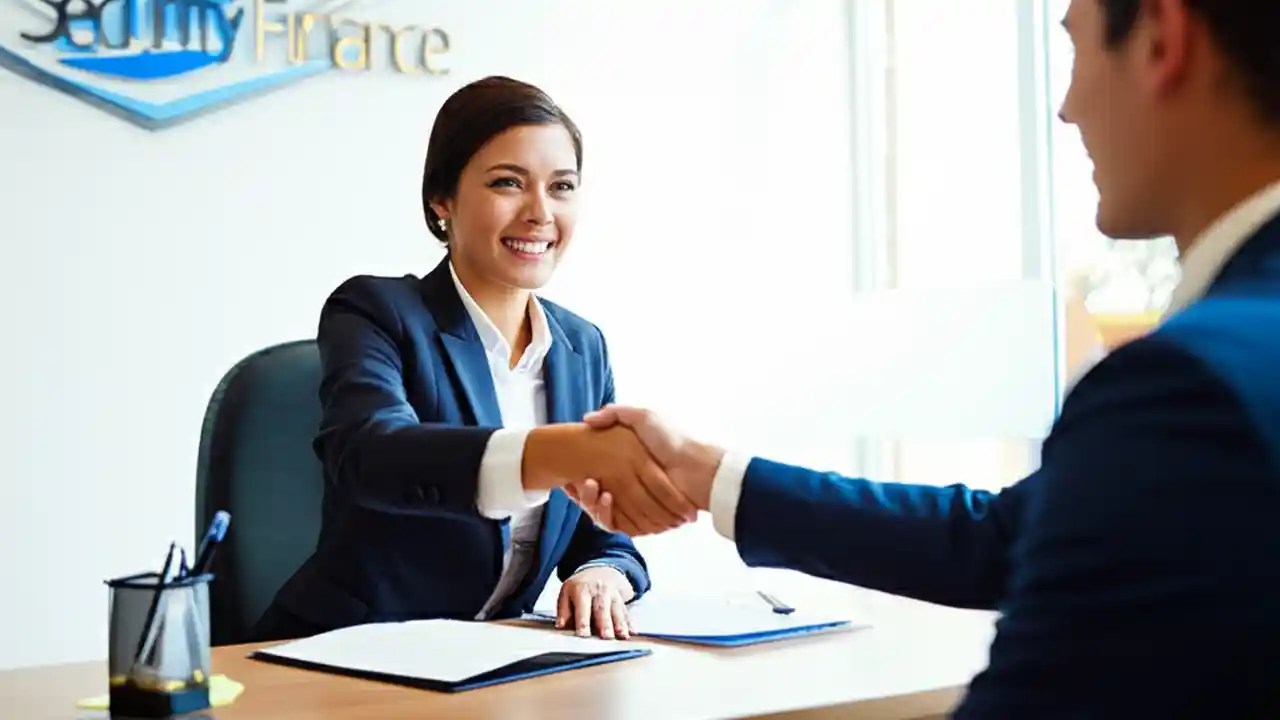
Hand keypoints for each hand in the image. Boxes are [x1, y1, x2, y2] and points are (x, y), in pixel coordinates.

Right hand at [524, 423, 696, 535]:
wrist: (696, 468)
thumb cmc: (672, 440)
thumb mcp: (644, 417)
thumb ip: (617, 414)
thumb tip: (587, 419)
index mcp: (629, 467)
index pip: (597, 474)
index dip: (581, 477)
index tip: (570, 474)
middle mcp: (631, 487)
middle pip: (596, 496)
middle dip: (583, 493)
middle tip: (572, 485)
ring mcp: (637, 506)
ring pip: (602, 512)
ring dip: (591, 502)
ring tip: (587, 488)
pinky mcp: (644, 521)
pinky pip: (617, 525)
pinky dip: (605, 515)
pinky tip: (603, 499)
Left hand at [556, 566, 634, 638]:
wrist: (600, 569)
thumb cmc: (580, 586)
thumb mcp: (566, 593)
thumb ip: (563, 611)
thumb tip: (560, 626)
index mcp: (582, 590)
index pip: (582, 607)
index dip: (583, 621)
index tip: (583, 634)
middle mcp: (598, 591)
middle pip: (602, 608)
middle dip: (605, 623)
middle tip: (606, 637)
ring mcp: (612, 594)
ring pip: (617, 609)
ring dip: (620, 623)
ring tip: (622, 635)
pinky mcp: (621, 599)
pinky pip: (626, 611)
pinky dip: (630, 622)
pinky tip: (632, 631)